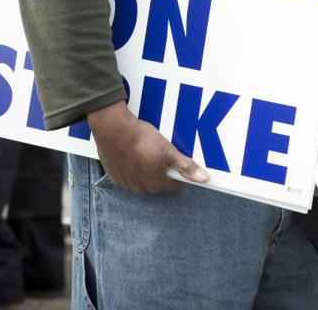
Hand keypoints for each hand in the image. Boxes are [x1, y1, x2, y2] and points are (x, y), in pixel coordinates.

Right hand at [88, 100, 208, 192]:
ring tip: (143, 151)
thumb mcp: (168, 150)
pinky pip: (127, 176)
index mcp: (156, 183)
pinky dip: (130, 167)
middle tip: (158, 152)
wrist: (114, 129)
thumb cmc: (141, 138)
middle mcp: (140, 188)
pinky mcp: (114, 176)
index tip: (172, 160)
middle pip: (157, 182)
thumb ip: (186, 166)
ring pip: (141, 179)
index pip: (173, 183)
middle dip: (160, 169)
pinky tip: (131, 154)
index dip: (175, 170)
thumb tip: (204, 178)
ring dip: (144, 169)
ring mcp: (126, 183)